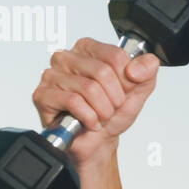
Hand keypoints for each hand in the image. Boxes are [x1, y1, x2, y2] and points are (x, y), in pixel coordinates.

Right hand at [31, 37, 159, 165]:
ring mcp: (51, 75)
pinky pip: (73, 102)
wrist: (99, 140)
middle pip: (103, 72)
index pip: (115, 56)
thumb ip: (147, 71)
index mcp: (88, 48)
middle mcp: (67, 57)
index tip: (122, 91)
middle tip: (110, 107)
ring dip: (102, 110)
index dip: (125, 81)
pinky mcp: (42, 95)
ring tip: (100, 115)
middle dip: (114, 98)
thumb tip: (142, 65)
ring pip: (89, 88)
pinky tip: (89, 121)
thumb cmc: (113, 112)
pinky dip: (88, 117)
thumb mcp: (139, 89)